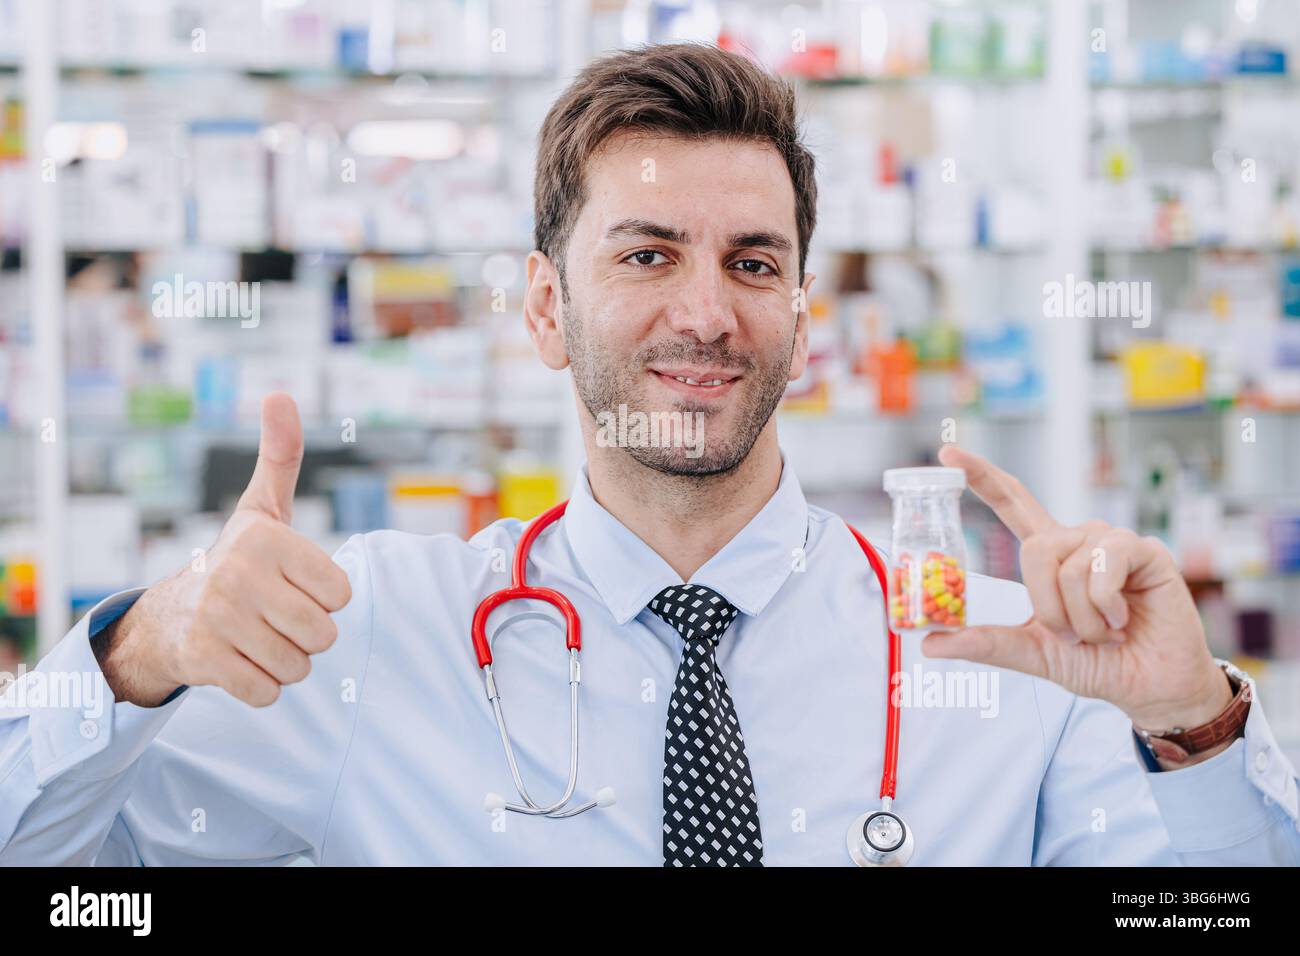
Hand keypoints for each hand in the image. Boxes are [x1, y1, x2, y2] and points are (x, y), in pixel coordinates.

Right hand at [94, 393, 352, 707]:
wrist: (168, 619)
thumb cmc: (237, 562)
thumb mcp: (262, 509)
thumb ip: (280, 456)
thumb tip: (280, 394)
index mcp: (265, 539)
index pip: (342, 593)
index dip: (325, 598)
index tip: (293, 585)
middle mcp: (239, 575)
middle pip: (324, 633)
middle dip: (308, 635)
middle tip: (276, 617)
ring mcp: (219, 620)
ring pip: (300, 666)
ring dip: (287, 662)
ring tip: (257, 637)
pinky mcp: (204, 662)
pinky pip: (269, 693)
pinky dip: (263, 687)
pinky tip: (240, 661)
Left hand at [921, 445, 1234, 762]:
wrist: (1149, 686)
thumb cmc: (1097, 664)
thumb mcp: (1033, 652)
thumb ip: (985, 643)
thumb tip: (929, 643)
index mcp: (1049, 554)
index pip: (1011, 503)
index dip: (981, 476)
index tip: (948, 452)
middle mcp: (1078, 539)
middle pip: (1034, 550)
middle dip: (1047, 605)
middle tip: (1072, 635)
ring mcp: (1110, 542)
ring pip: (1068, 566)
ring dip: (1080, 616)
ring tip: (1105, 631)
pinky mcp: (1143, 550)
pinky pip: (1102, 569)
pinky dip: (1105, 606)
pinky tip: (1124, 619)